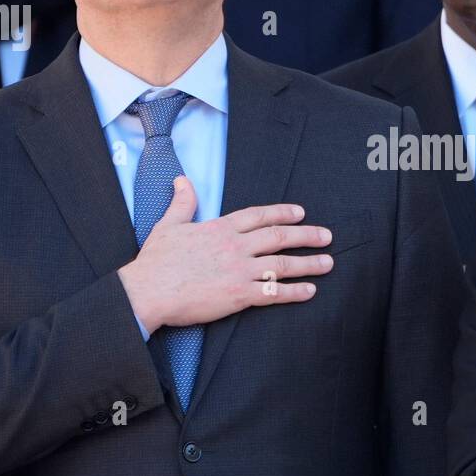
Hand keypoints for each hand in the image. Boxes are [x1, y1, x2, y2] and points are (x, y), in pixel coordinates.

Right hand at [117, 177, 333, 331]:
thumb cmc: (156, 261)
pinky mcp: (238, 295)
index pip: (259, 216)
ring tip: (328, 262)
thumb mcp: (169, 225)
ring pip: (283, 264)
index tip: (301, 212)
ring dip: (309, 263)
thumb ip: (182, 202)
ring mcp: (239, 270)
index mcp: (220, 228)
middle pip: (279, 236)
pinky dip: (294, 292)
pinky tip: (310, 291)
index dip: (283, 213)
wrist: (147, 291)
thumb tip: (182, 180)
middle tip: (327, 236)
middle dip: (307, 235)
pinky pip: (273, 293)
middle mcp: (235, 246)